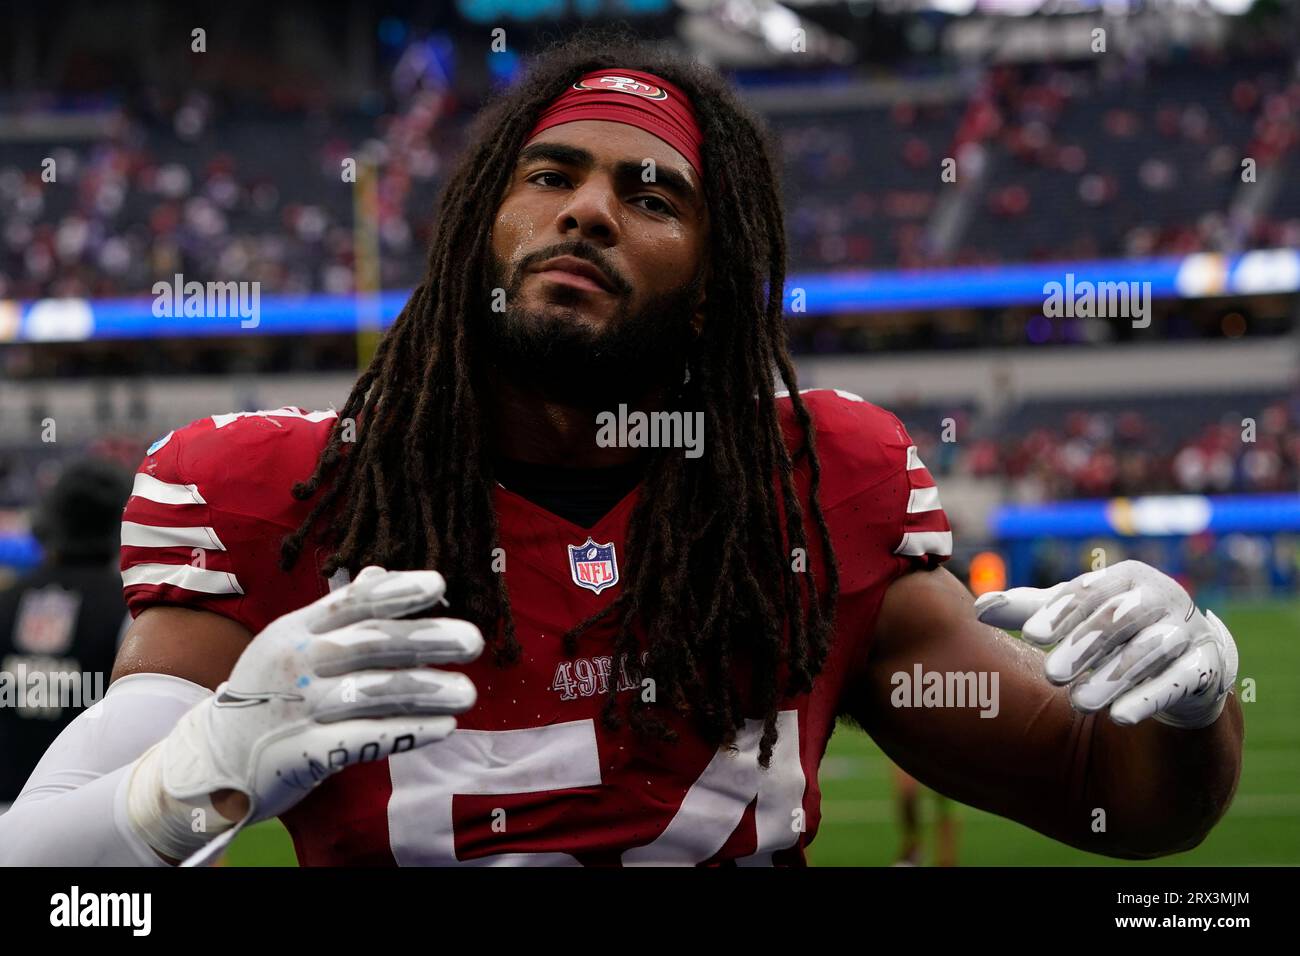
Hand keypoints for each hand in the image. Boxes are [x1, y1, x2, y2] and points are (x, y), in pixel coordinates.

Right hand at [146, 566, 481, 829]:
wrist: (208, 760)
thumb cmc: (264, 694)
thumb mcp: (289, 643)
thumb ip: (337, 612)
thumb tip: (380, 573)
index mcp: (295, 631)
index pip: (351, 604)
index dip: (396, 592)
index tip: (439, 584)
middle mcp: (296, 664)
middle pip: (370, 644)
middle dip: (426, 638)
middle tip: (473, 640)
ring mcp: (296, 710)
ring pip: (372, 693)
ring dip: (426, 691)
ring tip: (468, 692)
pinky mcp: (301, 754)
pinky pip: (362, 740)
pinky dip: (406, 732)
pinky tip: (442, 726)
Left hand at [973, 560, 1237, 728]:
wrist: (1179, 659)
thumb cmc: (1112, 630)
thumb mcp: (1071, 618)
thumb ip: (1027, 610)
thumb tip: (978, 608)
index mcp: (1126, 578)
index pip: (1089, 592)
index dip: (1060, 613)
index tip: (1030, 636)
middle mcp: (1161, 598)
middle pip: (1119, 619)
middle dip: (1083, 646)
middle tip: (1049, 675)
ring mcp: (1188, 631)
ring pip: (1150, 651)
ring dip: (1112, 678)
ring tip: (1077, 703)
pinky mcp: (1207, 666)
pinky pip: (1181, 682)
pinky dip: (1150, 699)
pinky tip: (1118, 719)